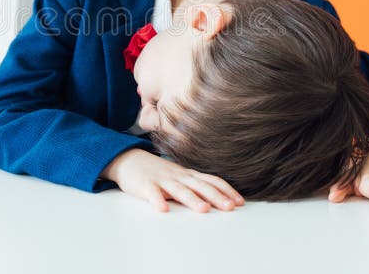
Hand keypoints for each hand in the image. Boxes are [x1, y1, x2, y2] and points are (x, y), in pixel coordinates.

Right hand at [102, 148, 244, 212]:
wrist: (128, 159)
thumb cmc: (156, 171)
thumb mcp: (179, 176)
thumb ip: (195, 184)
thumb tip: (217, 196)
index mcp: (187, 174)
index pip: (211, 180)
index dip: (226, 190)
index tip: (240, 201)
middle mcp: (178, 176)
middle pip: (199, 185)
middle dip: (216, 196)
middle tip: (230, 207)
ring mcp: (161, 180)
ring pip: (178, 190)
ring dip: (191, 199)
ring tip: (203, 210)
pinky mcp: (145, 185)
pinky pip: (151, 193)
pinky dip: (157, 200)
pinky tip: (162, 209)